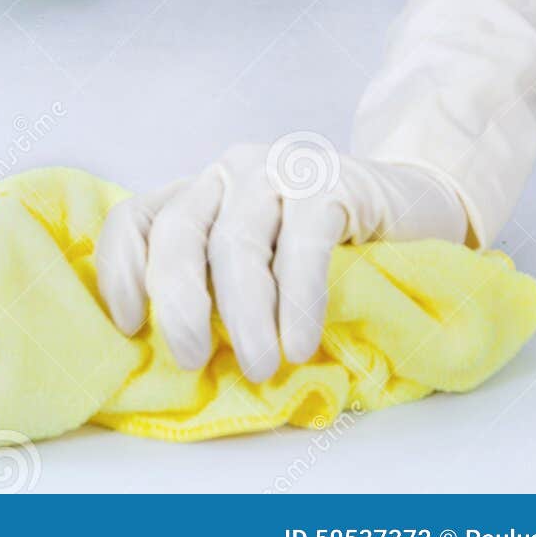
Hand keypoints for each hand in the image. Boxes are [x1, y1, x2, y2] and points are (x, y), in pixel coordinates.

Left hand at [95, 140, 466, 381]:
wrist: (414, 210)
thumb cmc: (326, 253)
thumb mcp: (258, 267)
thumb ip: (217, 291)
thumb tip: (174, 358)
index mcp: (200, 194)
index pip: (137, 219)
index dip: (121, 271)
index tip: (131, 327)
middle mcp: (229, 172)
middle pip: (178, 232)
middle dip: (177, 302)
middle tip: (193, 358)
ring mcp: (278, 169)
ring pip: (237, 243)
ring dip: (243, 315)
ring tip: (259, 367)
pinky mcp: (329, 181)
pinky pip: (303, 244)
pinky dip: (297, 301)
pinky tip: (300, 342)